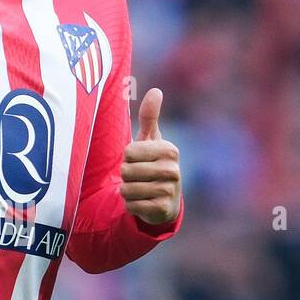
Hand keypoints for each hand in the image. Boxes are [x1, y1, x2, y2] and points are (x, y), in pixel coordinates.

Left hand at [120, 87, 181, 225]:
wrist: (165, 200)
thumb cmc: (153, 164)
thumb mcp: (151, 140)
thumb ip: (150, 117)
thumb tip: (155, 90)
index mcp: (169, 150)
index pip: (129, 151)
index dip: (128, 157)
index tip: (139, 160)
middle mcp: (173, 170)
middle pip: (127, 171)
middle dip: (126, 175)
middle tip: (138, 177)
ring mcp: (170, 191)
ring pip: (127, 189)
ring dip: (127, 191)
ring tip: (139, 189)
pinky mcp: (162, 209)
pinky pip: (132, 205)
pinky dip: (131, 205)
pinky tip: (141, 202)